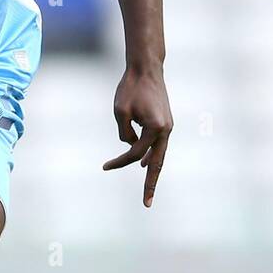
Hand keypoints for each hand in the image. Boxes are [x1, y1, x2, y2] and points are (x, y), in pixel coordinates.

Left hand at [103, 65, 172, 206]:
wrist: (147, 68)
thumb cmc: (131, 87)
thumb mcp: (120, 111)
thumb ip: (124, 133)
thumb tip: (131, 147)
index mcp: (155, 128)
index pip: (135, 153)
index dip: (119, 162)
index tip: (105, 166)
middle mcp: (166, 130)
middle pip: (157, 164)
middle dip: (150, 185)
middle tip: (147, 204)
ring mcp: (168, 127)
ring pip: (159, 155)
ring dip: (152, 171)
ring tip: (148, 190)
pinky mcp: (165, 122)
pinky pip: (158, 145)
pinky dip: (152, 155)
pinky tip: (145, 164)